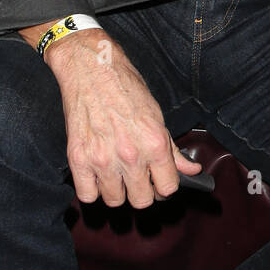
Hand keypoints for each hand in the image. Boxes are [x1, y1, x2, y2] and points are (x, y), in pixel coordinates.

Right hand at [42, 29, 203, 207]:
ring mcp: (102, 159)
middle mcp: (130, 155)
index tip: (160, 182)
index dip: (165, 187)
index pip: (168, 188)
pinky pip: (87, 196)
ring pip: (114, 201)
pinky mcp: (77, 159)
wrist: (91, 68)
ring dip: (117, 191)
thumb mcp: (157, 115)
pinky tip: (97, 176)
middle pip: (141, 201)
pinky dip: (92, 190)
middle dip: (143, 192)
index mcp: (155, 143)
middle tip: (138, 180)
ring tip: (117, 174)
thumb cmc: (125, 86)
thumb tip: (191, 171)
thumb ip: (173, 149)